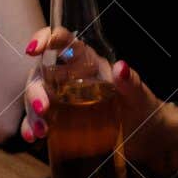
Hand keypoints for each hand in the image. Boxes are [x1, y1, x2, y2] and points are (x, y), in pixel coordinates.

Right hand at [21, 27, 177, 175]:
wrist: (146, 137)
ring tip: (40, 132)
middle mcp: (71, 78)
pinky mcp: (61, 122)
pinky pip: (39, 121)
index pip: (63, 42)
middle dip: (35, 89)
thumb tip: (121, 67)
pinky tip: (33, 138)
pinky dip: (31, 128)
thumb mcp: (140, 96)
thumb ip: (131, 82)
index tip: (33, 49)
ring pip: (36, 98)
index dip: (45, 38)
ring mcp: (63, 100)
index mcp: (89, 63)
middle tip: (43, 108)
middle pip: (42, 74)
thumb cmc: (142, 108)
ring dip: (32, 113)